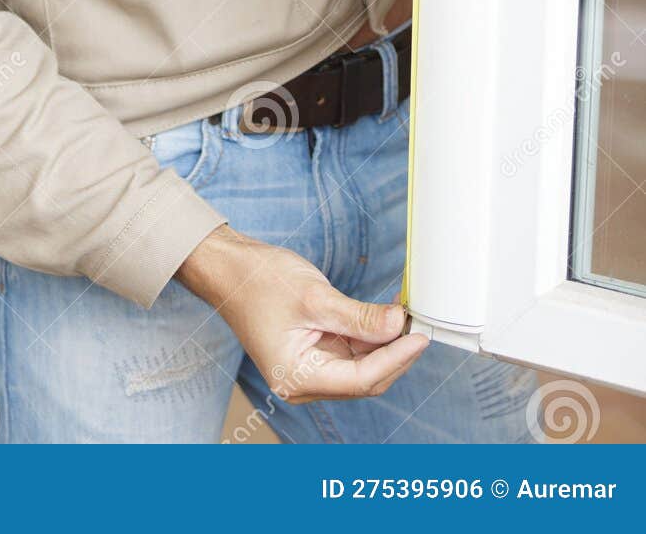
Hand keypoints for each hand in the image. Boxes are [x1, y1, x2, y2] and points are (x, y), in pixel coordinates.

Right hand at [177, 225, 427, 402]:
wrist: (228, 267)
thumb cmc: (258, 281)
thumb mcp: (314, 297)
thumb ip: (359, 317)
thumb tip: (398, 325)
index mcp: (298, 377)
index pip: (361, 379)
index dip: (396, 359)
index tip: (420, 337)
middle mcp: (304, 381)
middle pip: (364, 379)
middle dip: (394, 353)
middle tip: (419, 326)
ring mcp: (308, 368)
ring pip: (361, 367)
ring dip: (384, 345)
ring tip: (406, 319)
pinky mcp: (312, 352)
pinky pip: (350, 352)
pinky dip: (369, 337)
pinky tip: (384, 318)